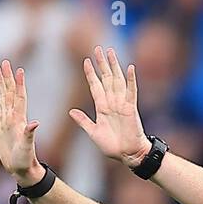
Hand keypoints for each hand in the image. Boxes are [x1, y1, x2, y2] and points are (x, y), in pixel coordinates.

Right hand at [0, 59, 45, 185]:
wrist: (21, 169)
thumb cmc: (25, 160)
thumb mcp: (27, 147)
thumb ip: (30, 135)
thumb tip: (35, 123)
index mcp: (19, 120)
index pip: (19, 98)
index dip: (19, 84)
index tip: (20, 70)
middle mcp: (13, 117)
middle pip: (9, 93)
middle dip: (8, 77)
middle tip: (6, 62)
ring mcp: (5, 120)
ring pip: (2, 97)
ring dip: (0, 83)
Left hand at [70, 46, 150, 167]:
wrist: (128, 155)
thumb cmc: (112, 146)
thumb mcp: (93, 133)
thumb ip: (83, 121)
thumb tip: (71, 111)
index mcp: (102, 107)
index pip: (95, 86)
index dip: (91, 73)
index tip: (86, 60)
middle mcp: (112, 102)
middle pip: (106, 78)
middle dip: (102, 64)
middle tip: (98, 48)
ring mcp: (122, 104)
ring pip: (117, 80)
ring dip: (114, 66)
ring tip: (111, 52)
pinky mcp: (131, 108)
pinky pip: (132, 91)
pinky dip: (131, 80)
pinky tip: (130, 68)